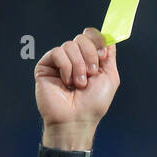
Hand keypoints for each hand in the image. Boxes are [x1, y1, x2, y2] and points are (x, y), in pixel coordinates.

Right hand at [34, 27, 119, 144]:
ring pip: (70, 45)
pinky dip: (66, 67)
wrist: (76, 120)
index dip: (97, 41)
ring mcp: (59, 61)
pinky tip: (66, 82)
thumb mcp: (110, 78)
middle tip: (91, 75)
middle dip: (90, 55)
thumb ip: (110, 55)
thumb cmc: (94, 104)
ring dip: (78, 66)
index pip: (91, 36)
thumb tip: (109, 36)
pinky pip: (57, 52)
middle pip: (82, 38)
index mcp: (89, 59)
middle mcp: (74, 58)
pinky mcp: (46, 65)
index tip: (103, 56)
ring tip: (78, 84)